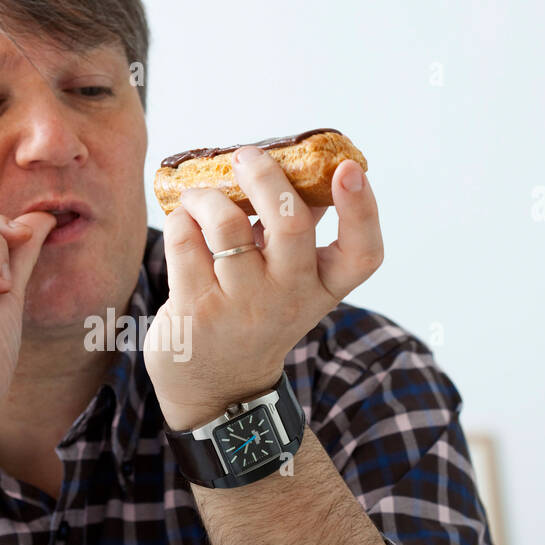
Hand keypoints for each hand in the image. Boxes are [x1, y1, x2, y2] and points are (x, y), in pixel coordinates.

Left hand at [144, 148, 381, 430]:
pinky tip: (184, 223)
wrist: (217, 386)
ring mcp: (241, 306)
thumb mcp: (289, 282)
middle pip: (291, 224)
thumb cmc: (254, 314)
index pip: (362, 253)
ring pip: (227, 224)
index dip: (362, 209)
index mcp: (322, 287)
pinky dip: (181, 219)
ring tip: (200, 195)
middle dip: (266, 176)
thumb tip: (302, 165)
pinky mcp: (196, 311)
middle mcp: (288, 298)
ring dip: (209, 195)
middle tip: (246, 157)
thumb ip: (296, 232)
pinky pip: (185, 241)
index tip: (348, 170)